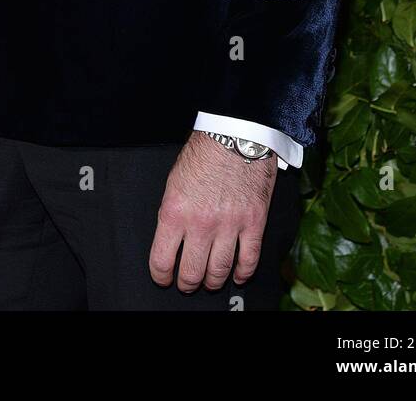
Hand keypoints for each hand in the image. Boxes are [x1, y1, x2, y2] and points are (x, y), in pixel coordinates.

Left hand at [149, 130, 276, 291]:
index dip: (161, 275)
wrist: (236, 132)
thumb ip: (172, 212)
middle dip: (187, 283)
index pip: (162, 260)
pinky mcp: (254, 222)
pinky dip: (243, 273)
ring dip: (213, 282)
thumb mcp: (174, 180)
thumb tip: (170, 240)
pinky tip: (237, 276)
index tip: (163, 277)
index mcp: (175, 211)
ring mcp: (229, 225)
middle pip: (192, 273)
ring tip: (210, 281)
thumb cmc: (204, 151)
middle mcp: (201, 223)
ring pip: (219, 272)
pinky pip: (249, 260)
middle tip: (187, 282)